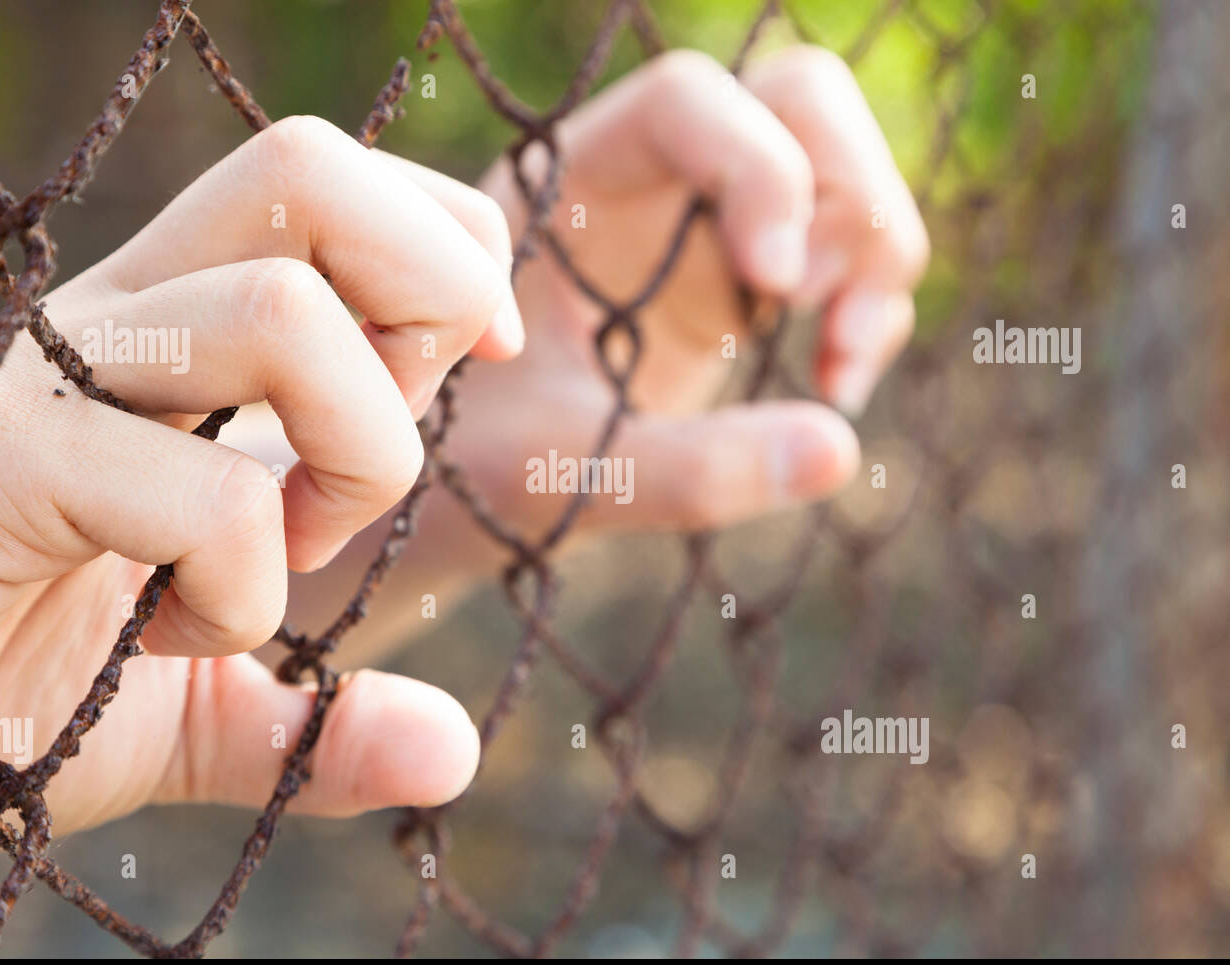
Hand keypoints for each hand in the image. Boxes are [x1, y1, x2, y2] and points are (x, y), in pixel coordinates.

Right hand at [0, 116, 519, 862]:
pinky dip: (238, 588)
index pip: (335, 185)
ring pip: (282, 312)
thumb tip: (451, 755)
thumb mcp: (203, 709)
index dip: (448, 247)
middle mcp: (116, 330)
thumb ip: (328, 724)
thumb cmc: (2, 701)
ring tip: (288, 552)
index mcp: (176, 340)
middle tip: (384, 449)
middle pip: (310, 170)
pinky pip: (203, 492)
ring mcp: (52, 390)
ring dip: (353, 457)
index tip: (484, 359)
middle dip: (428, 294)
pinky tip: (169, 634)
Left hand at [464, 46, 928, 533]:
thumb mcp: (559, 473)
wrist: (461, 488)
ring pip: (843, 165)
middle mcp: (652, 185)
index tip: (775, 288)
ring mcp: (709, 229)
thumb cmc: (474, 465)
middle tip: (804, 304)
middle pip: (796, 101)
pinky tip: (838, 387)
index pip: (686, 102)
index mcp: (571, 185)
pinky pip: (852, 253)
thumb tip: (840, 451)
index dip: (755, 166)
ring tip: (838, 362)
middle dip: (841, 192)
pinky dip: (874, 307)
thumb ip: (687, 469)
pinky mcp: (745, 286)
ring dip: (877, 253)